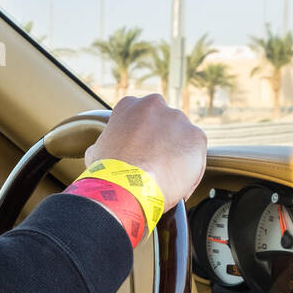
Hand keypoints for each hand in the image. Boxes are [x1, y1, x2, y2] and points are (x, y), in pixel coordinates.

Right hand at [84, 94, 207, 211]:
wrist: (126, 187)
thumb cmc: (108, 173)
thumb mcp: (96, 152)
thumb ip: (104, 143)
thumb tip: (101, 150)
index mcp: (130, 105)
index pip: (141, 118)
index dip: (142, 138)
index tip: (141, 153)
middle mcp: (155, 105)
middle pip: (164, 124)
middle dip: (161, 143)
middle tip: (154, 165)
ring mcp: (178, 119)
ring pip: (182, 139)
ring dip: (176, 156)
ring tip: (165, 179)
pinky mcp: (197, 137)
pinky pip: (196, 154)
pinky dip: (190, 170)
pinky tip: (176, 185)